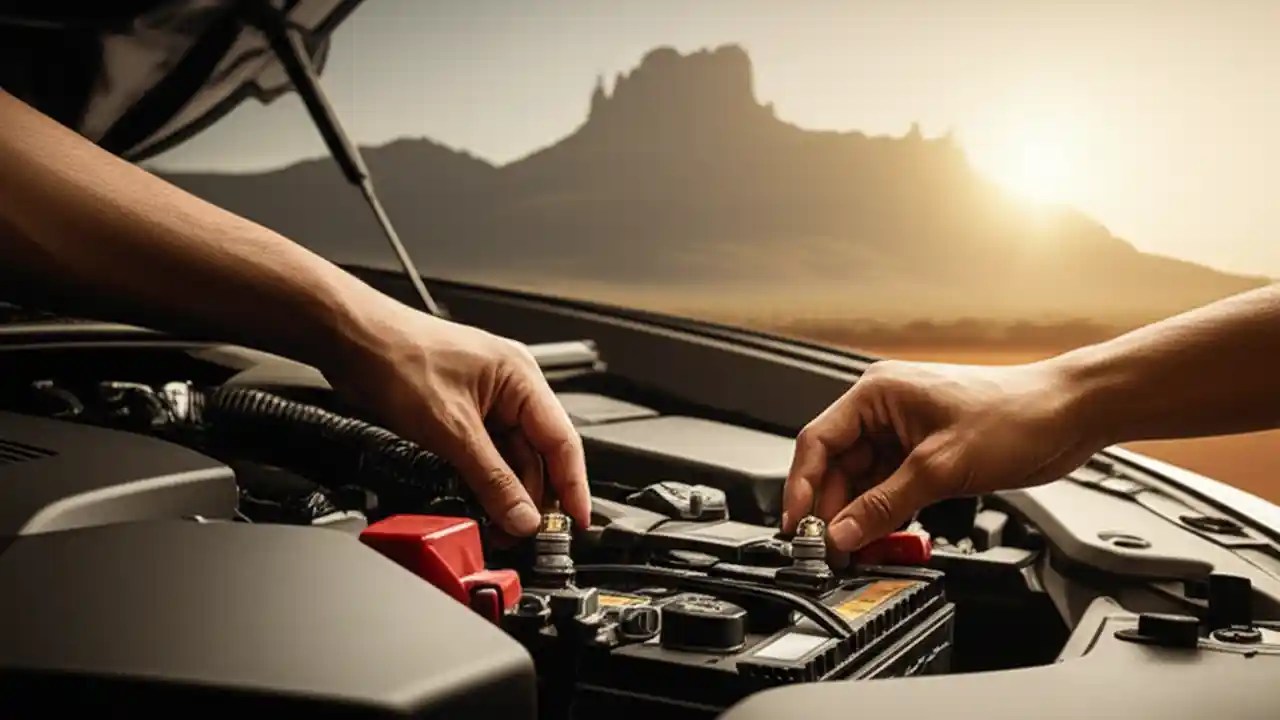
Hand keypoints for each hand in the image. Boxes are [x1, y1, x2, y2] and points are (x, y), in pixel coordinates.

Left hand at [329, 305, 589, 537]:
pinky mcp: (461, 414)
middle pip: (538, 455)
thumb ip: (492, 480)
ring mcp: (485, 401)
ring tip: (500, 527)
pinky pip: (486, 454)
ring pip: (511, 458)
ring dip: (507, 494)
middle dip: (533, 498)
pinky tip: (481, 505)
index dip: (573, 487)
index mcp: (522, 378)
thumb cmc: (398, 357)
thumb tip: (522, 516)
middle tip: (526, 535)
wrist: (351, 341)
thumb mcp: (452, 430)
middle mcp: (510, 388)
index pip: (563, 441)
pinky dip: (485, 482)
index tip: (577, 523)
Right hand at [782, 358, 1099, 554]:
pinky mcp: (925, 454)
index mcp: (876, 393)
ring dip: (857, 515)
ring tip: (853, 551)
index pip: (818, 441)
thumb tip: (842, 533)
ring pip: (862, 481)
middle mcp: (883, 409)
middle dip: (831, 508)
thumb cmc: (1016, 414)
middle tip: (828, 549)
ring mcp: (904, 432)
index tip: (798, 526)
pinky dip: (883, 514)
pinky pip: (888, 488)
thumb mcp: (940, 467)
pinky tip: (880, 539)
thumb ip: (884, 505)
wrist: (1070, 414)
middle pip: (836, 465)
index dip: (802, 486)